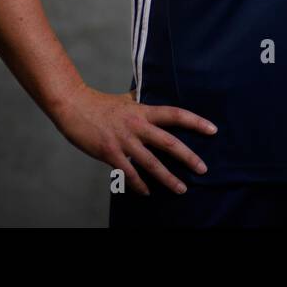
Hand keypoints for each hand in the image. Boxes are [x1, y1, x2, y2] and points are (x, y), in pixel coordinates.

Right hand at [51, 84, 216, 195]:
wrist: (73, 105)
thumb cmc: (99, 103)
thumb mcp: (125, 99)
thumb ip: (139, 100)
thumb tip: (147, 95)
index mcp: (143, 111)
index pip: (175, 115)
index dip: (196, 121)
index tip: (213, 129)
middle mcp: (137, 126)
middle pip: (169, 143)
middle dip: (189, 157)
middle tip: (203, 169)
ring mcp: (124, 140)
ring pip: (152, 163)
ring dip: (168, 178)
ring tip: (181, 189)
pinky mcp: (110, 153)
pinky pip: (129, 173)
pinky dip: (139, 184)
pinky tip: (147, 192)